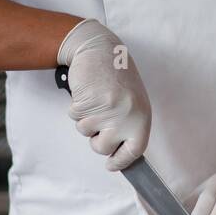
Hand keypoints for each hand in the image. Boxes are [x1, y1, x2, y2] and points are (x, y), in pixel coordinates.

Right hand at [58, 19, 150, 171]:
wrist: (99, 49)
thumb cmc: (115, 76)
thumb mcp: (132, 102)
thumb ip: (129, 126)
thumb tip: (121, 153)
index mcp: (141, 115)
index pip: (135, 150)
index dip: (121, 161)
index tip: (112, 165)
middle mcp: (127, 114)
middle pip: (103, 147)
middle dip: (96, 139)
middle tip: (100, 118)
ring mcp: (107, 109)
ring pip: (85, 132)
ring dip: (85, 119)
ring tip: (95, 98)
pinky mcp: (87, 101)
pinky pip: (74, 116)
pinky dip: (76, 107)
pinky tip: (86, 92)